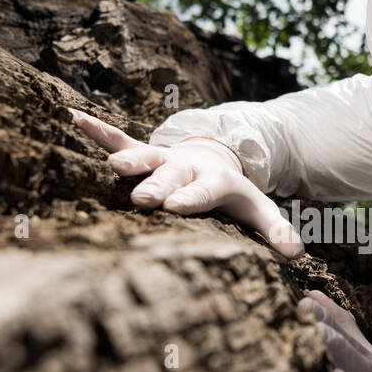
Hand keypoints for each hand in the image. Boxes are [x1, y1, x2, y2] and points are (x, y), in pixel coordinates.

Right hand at [72, 109, 303, 258]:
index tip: (177, 206)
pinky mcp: (142, 154)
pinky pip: (118, 140)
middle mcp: (186, 166)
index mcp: (214, 181)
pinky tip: (73, 118)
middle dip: (157, 186)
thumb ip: (276, 229)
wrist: (216, 159)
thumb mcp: (257, 210)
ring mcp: (162, 158)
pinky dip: (98, 131)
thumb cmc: (234, 195)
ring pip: (144, 157)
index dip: (191, 198)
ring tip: (112, 168)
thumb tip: (298, 253)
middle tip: (143, 199)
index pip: (203, 192)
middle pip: (171, 177)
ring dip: (129, 161)